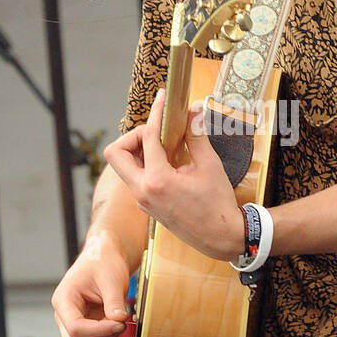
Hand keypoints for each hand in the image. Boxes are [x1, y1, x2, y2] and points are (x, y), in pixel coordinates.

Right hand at [52, 232, 131, 336]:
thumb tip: (119, 321)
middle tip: (120, 326)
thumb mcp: (111, 278)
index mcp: (64, 301)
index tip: (120, 323)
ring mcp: (71, 328)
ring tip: (117, 329)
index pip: (75, 328)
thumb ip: (114, 301)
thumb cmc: (104, 264)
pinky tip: (113, 335)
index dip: (100, 331)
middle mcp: (63, 317)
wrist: (105, 260)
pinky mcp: (83, 334)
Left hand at [102, 88, 243, 261]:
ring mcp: (142, 201)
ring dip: (138, 150)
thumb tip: (195, 110)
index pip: (147, 137)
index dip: (155, 113)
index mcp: (157, 181)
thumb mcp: (209, 166)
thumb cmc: (217, 204)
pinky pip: (135, 178)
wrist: (220, 238)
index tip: (162, 99)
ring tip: (164, 144)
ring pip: (123, 167)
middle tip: (156, 131)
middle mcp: (142, 192)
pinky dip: (146, 164)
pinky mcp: (147, 205)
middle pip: (115, 153)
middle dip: (132, 136)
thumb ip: (197, 135)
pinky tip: (168, 160)